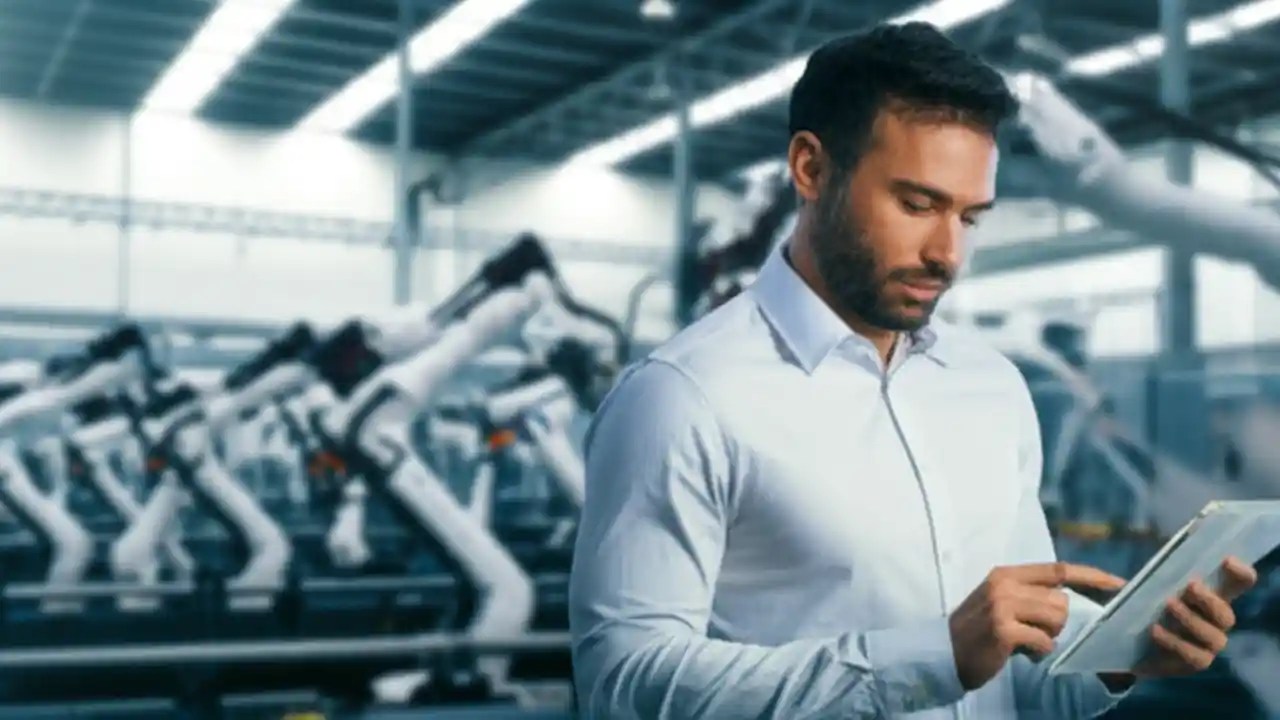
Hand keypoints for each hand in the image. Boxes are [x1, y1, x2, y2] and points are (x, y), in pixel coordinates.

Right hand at [950, 562, 1126, 690]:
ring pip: (1056, 618)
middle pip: (1062, 600)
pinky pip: (1044, 640)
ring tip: (1027, 641)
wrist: (943, 651)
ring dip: (1049, 635)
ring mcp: (1003, 606)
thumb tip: (1069, 599)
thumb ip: (1029, 594)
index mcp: (1006, 574)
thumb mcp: (999, 601)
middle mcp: (1004, 584)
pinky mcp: (1004, 630)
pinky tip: (1021, 651)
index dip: (1091, 576)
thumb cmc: (977, 629)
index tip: (1118, 585)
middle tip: (1035, 631)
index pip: (1058, 569)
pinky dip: (1039, 650)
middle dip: (1057, 621)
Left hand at [1131, 556, 1258, 678]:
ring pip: (1213, 637)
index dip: (1241, 574)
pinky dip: (1175, 642)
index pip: (1239, 584)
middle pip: (1226, 614)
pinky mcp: (1193, 663)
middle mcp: (1216, 622)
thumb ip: (1152, 571)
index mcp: (1211, 596)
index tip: (1227, 560)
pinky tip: (1155, 630)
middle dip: (1210, 600)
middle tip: (1190, 586)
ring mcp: (1207, 645)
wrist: (1128, 642)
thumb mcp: (1145, 583)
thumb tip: (1139, 554)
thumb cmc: (1143, 603)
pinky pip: (1192, 657)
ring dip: (1191, 620)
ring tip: (1168, 605)